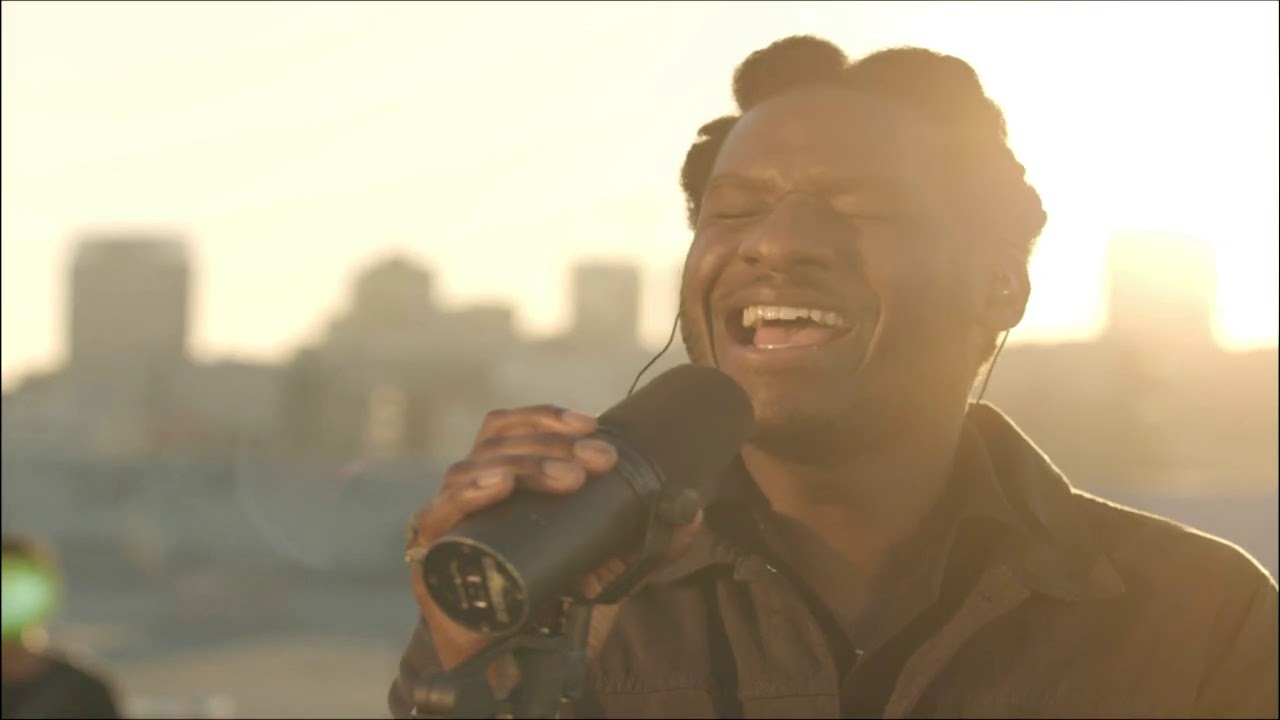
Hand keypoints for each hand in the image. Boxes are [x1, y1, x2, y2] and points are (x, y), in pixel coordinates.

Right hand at [404, 405, 701, 672]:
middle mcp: (470, 487)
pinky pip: (438, 512)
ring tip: (566, 478)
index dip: (548, 417)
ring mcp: (447, 516)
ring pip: (470, 467)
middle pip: (499, 443)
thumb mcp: (607, 562)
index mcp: (501, 475)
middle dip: (552, 445)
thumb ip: (649, 542)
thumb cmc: (548, 593)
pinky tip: (499, 486)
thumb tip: (691, 511)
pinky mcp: (431, 552)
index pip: (512, 427)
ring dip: (523, 465)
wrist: (504, 653)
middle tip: (595, 462)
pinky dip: (468, 493)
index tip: (592, 427)